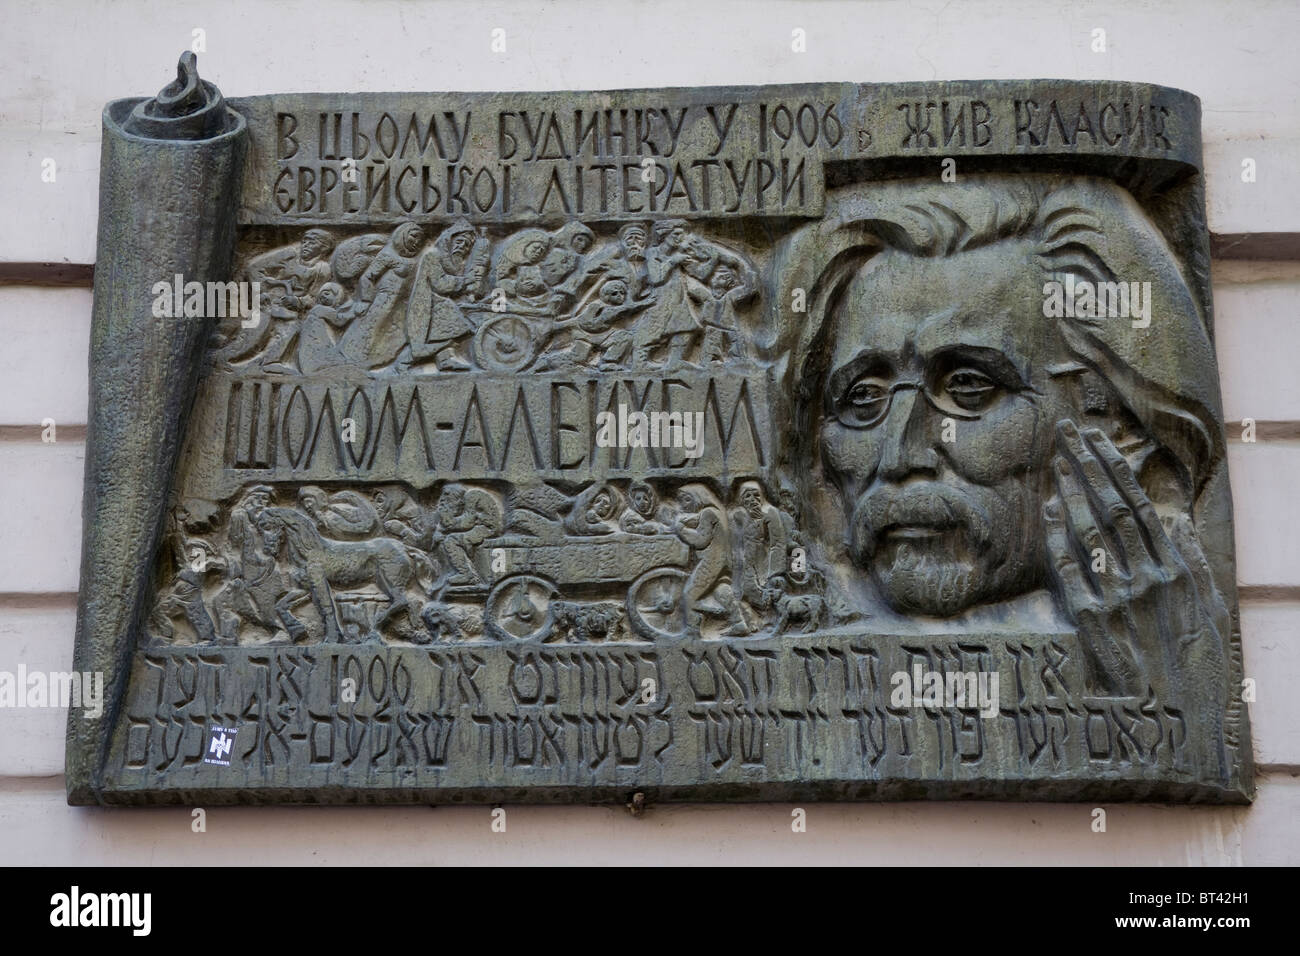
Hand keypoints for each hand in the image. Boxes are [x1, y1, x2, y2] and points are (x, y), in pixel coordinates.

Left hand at [1044, 420, 1227, 717]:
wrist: (1178, 718)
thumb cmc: (1195, 662)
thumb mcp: (1208, 608)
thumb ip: (1193, 560)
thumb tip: (1174, 519)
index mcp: (1178, 569)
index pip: (1140, 505)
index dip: (1115, 468)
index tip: (1096, 439)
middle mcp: (1148, 577)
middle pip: (1111, 508)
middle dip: (1088, 465)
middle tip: (1066, 432)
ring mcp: (1118, 598)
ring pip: (1090, 531)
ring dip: (1072, 490)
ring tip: (1057, 458)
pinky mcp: (1092, 623)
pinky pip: (1071, 570)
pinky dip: (1060, 535)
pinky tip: (1051, 507)